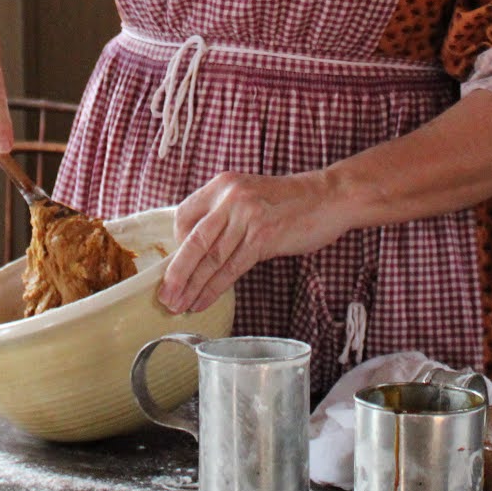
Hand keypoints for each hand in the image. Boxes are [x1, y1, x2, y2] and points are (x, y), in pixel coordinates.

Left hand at [157, 171, 348, 313]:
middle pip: (193, 242)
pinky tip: (203, 301)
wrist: (328, 197)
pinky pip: (231, 269)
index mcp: (222, 184)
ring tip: (179, 306)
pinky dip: (214, 289)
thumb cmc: (288, 201)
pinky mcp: (263, 237)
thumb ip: (224, 213)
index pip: (184, 216)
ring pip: (211, 259)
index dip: (177, 245)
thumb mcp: (248, 194)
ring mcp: (247, 217)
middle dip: (176, 274)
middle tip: (164, 297)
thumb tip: (199, 247)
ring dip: (193, 287)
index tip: (176, 267)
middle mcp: (230, 198)